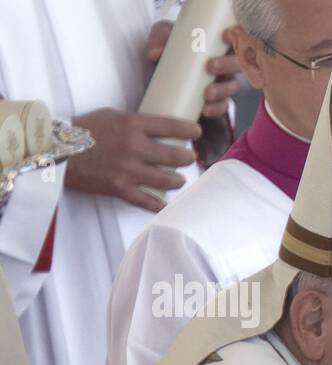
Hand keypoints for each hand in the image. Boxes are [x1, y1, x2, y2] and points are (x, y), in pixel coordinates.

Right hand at [64, 108, 200, 211]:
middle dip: (187, 158)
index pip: (172, 126)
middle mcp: (135, 147)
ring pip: (169, 180)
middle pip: (177, 156)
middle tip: (188, 159)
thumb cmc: (83, 129)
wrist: (57, 150)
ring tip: (178, 179)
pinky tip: (165, 202)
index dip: (190, 130)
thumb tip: (159, 131)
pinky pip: (149, 201)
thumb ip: (136, 124)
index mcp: (132, 125)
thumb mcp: (111, 116)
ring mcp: (129, 170)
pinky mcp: (121, 189)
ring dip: (178, 180)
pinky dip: (160, 203)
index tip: (197, 132)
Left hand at [147, 22, 242, 119]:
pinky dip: (216, 109)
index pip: (236, 37)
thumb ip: (159, 39)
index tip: (224, 36)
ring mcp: (223, 83)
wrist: (160, 71)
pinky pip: (222, 107)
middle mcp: (226, 63)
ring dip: (223, 90)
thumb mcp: (162, 35)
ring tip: (207, 94)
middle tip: (211, 66)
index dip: (237, 36)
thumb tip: (155, 54)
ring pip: (233, 86)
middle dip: (228, 65)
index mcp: (219, 43)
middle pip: (238, 64)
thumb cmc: (168, 45)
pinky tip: (205, 110)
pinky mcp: (215, 102)